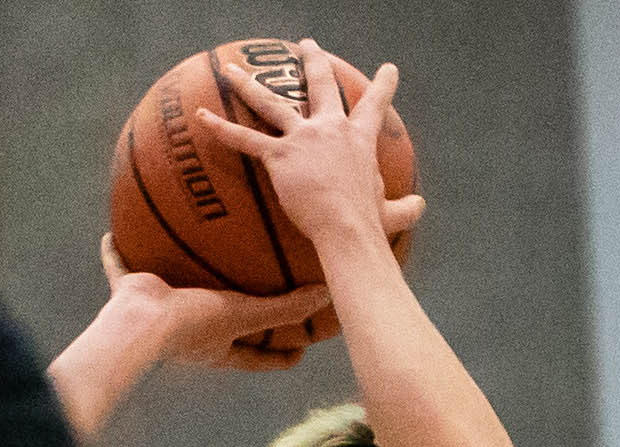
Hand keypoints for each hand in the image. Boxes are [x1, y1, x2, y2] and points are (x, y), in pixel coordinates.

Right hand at [100, 234, 330, 371]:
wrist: (139, 324)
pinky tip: (113, 234)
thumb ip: (284, 308)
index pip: (257, 358)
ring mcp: (158, 315)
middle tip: (257, 300)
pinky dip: (116, 254)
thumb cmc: (191, 324)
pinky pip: (121, 269)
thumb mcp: (244, 314)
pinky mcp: (129, 294)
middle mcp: (189, 336)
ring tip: (195, 256)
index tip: (300, 351)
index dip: (280, 357)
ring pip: (176, 294)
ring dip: (183, 279)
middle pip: (219, 327)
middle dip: (235, 316)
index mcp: (217, 347)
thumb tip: (325, 296)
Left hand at [196, 40, 424, 248]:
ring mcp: (303, 137)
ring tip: (232, 69)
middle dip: (313, 61)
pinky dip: (220, 128)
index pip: (375, 105)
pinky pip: (243, 139)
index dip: (383, 85)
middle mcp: (330, 127)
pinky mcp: (279, 156)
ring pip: (270, 102)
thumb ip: (406, 209)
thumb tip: (420, 209)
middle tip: (307, 46)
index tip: (387, 69)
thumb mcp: (394, 214)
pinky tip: (200, 116)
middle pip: (319, 85)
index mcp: (359, 138)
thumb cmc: (369, 224)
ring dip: (248, 84)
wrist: (346, 227)